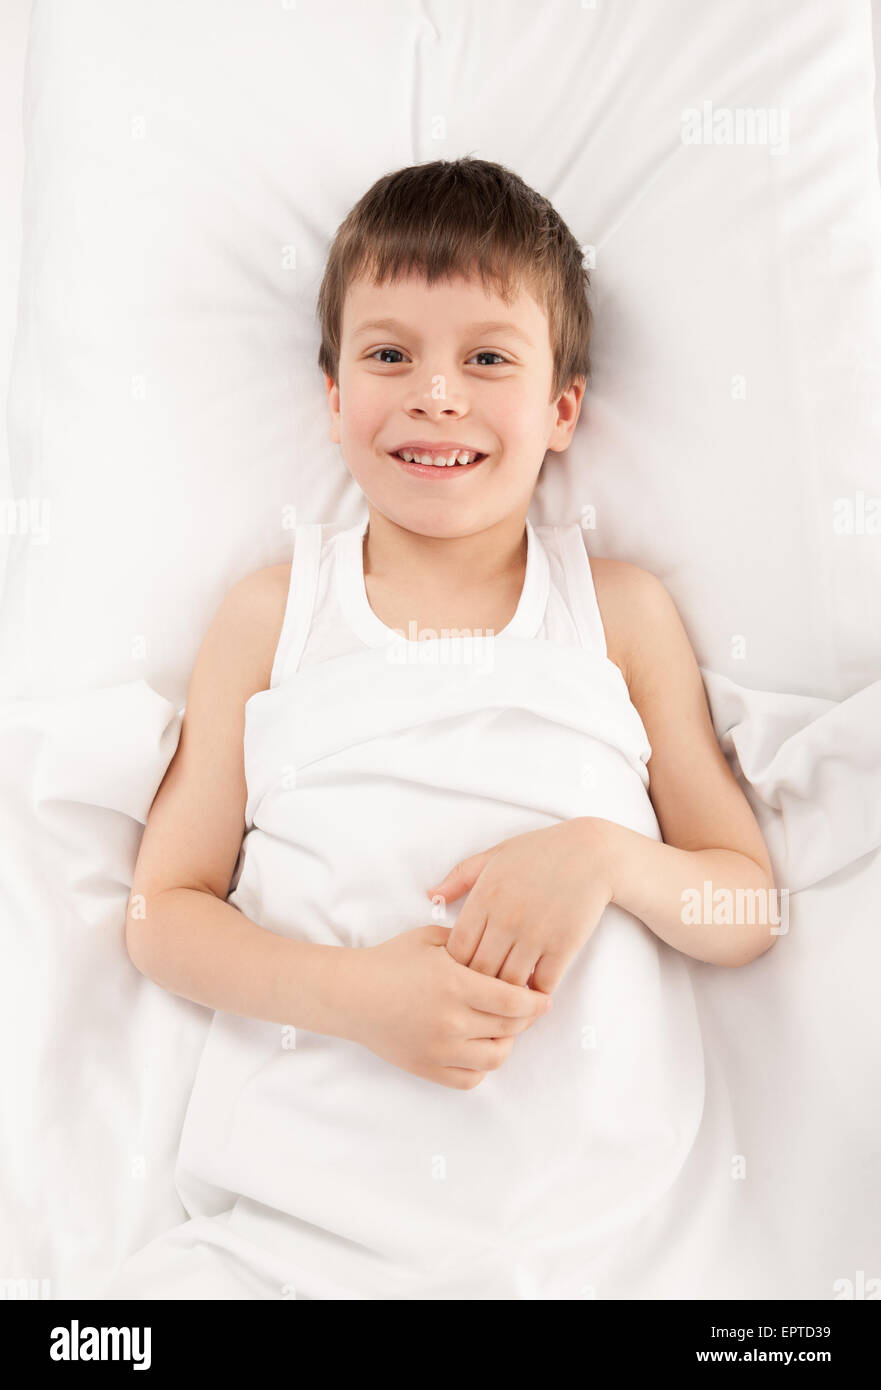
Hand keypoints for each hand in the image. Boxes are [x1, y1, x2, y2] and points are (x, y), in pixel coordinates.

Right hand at [338, 922, 552, 1089]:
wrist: (351, 994)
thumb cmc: (391, 961)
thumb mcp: (432, 939)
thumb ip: (470, 942)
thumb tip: (503, 952)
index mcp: (456, 985)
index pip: (514, 1001)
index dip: (536, 1002)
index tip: (543, 999)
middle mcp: (451, 1021)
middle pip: (510, 1028)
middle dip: (525, 1019)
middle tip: (526, 1009)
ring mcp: (439, 1049)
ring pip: (495, 1057)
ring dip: (506, 1043)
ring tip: (501, 1029)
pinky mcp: (427, 1068)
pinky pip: (470, 1079)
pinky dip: (481, 1066)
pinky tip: (478, 1047)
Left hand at [426, 819, 613, 995]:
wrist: (592, 853)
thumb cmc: (539, 852)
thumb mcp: (494, 856)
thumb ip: (460, 877)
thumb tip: (431, 896)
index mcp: (484, 897)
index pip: (456, 950)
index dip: (454, 968)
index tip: (459, 974)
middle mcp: (506, 919)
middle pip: (479, 972)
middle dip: (476, 988)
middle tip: (478, 996)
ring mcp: (535, 934)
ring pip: (508, 984)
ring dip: (505, 996)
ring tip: (503, 1001)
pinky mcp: (563, 945)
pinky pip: (542, 984)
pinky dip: (535, 994)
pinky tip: (531, 993)